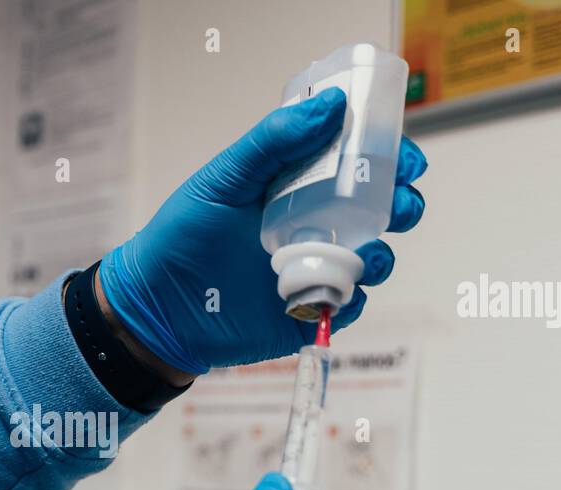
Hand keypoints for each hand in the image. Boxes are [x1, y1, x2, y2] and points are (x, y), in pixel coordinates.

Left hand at [98, 89, 427, 373]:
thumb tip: (331, 104)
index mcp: (298, 186)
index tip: (405, 156)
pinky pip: (346, 307)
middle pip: (378, 211)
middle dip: (403, 204)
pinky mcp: (305, 313)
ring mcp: (313, 270)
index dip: (389, 156)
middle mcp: (313, 225)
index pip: (357, 163)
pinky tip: (342, 291)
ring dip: (383, 254)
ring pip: (371, 260)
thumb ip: (274, 142)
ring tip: (371, 253)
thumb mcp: (224, 179)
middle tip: (404, 202)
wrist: (155, 306)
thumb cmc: (182, 235)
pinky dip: (352, 299)